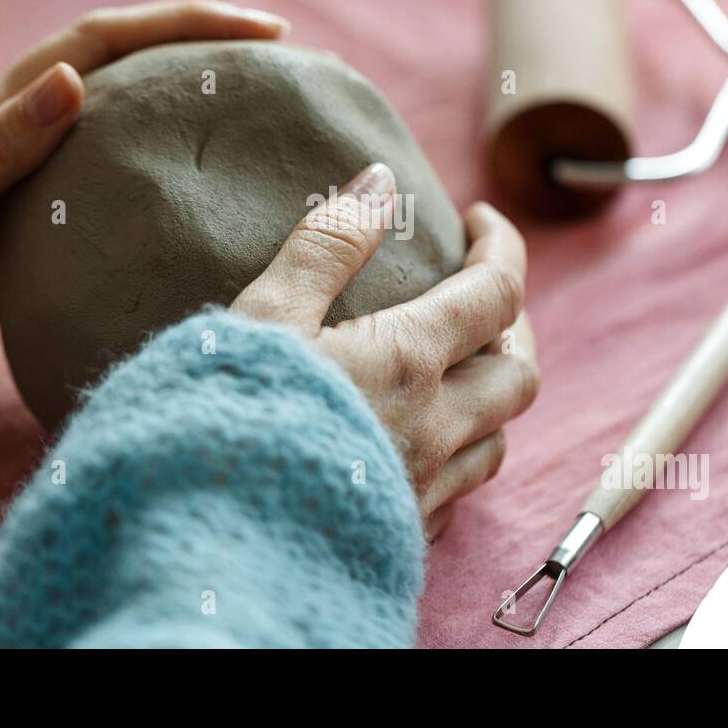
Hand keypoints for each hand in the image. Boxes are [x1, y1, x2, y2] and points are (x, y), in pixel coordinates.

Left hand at [0, 0, 288, 382]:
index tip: (263, 32)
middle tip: (285, 77)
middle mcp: (20, 136)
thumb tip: (72, 81)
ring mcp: (26, 182)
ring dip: (184, 119)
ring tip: (255, 137)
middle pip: (127, 75)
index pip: (103, 46)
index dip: (183, 26)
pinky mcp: (24, 230)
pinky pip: (103, 195)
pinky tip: (187, 215)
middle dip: (202, 59)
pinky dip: (152, 187)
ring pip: (122, 132)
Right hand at [233, 163, 538, 537]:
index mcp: (408, 361)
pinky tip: (420, 446)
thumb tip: (380, 182)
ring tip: (458, 369)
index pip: (496, 291)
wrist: (208, 546)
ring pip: (497, 440)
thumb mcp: (265, 315)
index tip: (480, 218)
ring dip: (492, 395)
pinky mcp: (399, 536)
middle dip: (514, 324)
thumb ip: (327, 244)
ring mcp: (422, 490)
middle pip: (518, 372)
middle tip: (480, 294)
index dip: (501, 244)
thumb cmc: (225, 419)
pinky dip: (457, 458)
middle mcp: (434, 428)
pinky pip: (457, 496)